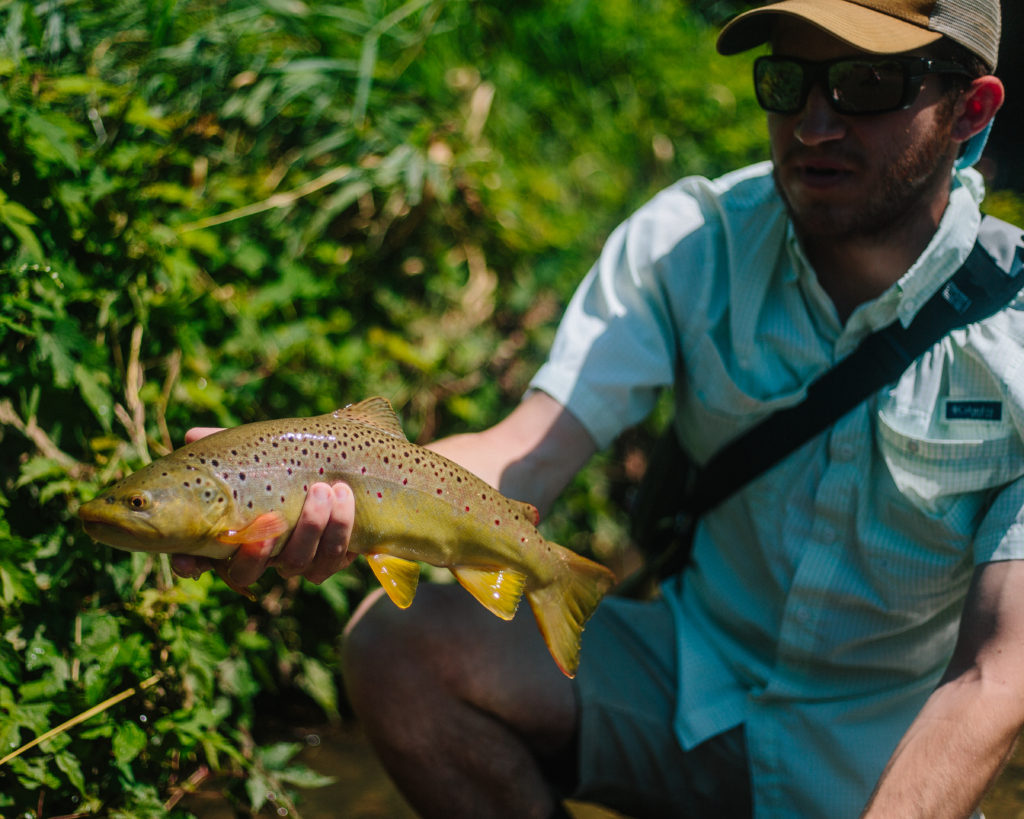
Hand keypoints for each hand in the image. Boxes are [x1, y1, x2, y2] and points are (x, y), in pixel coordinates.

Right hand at [169, 427, 356, 587]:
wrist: (344, 466)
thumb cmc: (290, 460)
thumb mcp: (259, 448)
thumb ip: (228, 445)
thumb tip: (192, 436)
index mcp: (238, 533)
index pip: (204, 559)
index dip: (192, 563)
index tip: (192, 560)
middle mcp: (265, 555)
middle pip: (250, 571)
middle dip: (263, 549)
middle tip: (283, 510)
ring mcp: (298, 559)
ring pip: (299, 563)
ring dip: (315, 528)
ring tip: (328, 489)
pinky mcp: (330, 558)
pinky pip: (333, 560)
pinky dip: (342, 531)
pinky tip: (347, 499)